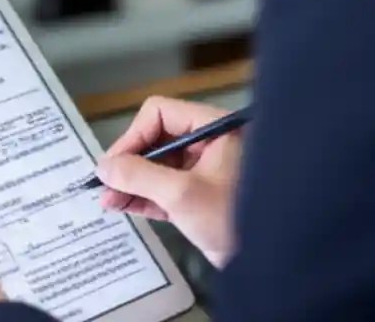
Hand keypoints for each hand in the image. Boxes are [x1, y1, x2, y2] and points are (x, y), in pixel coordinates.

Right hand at [95, 97, 242, 266]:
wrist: (271, 260)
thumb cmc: (233, 217)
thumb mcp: (181, 193)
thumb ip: (138, 175)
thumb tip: (103, 166)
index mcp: (214, 128)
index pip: (161, 114)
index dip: (133, 136)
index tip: (114, 164)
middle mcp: (210, 143)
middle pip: (156, 140)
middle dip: (128, 163)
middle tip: (104, 183)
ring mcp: (205, 171)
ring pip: (157, 167)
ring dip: (130, 182)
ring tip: (106, 199)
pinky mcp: (200, 197)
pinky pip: (164, 189)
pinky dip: (143, 196)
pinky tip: (121, 205)